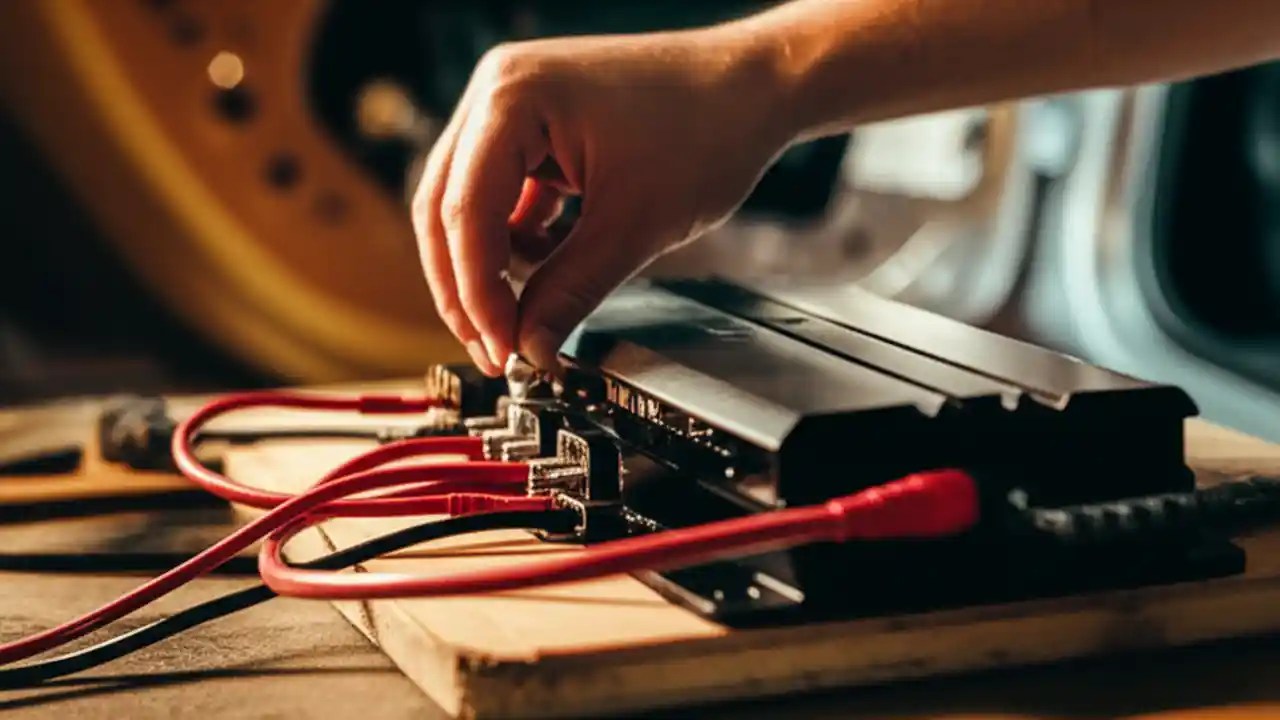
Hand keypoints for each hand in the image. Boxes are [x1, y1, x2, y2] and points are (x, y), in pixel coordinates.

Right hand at [410, 27, 792, 374]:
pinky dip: (516, 238)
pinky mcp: (537, 128)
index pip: (465, 212)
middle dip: (468, 286)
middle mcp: (499, 90)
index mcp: (512, 97)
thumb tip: (530, 347)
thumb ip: (571, 290)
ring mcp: (515, 107)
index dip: (477, 293)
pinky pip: (503, 194)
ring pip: (469, 204)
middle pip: (447, 208)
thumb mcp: (635, 226)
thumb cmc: (710, 125)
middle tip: (494, 348)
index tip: (501, 347)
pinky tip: (544, 266)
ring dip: (489, 265)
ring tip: (522, 316)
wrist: (757, 87)